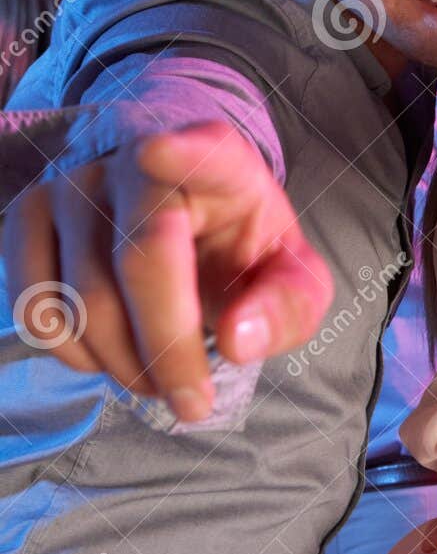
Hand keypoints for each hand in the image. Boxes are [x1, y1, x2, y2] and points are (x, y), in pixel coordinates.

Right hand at [2, 120, 332, 419]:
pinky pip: (35, 305)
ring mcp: (74, 186)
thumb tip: (235, 343)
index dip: (179, 153)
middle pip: (137, 260)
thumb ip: (286, 308)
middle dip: (165, 348)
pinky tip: (113, 355)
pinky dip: (76, 353)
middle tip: (192, 402)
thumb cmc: (243, 252)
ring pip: (81, 295)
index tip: (160, 152)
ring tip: (161, 378)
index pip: (200, 151)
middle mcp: (137, 165)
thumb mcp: (291, 279)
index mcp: (220, 163)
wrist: (191, 224)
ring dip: (123, 362)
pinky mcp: (29, 217)